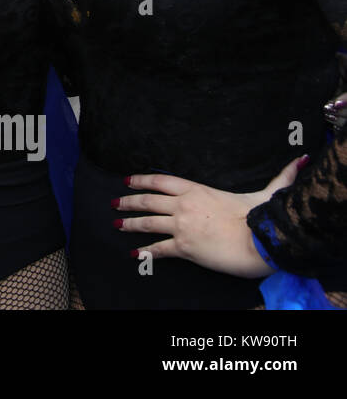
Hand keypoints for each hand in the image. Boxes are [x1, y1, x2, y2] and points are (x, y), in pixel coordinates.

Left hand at [115, 156, 307, 278]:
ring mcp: (181, 226)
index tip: (127, 180)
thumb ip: (279, 177)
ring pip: (147, 223)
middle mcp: (183, 205)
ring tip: (116, 224)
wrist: (260, 242)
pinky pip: (158, 249)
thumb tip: (299, 159)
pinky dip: (145, 252)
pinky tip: (135, 254)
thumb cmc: (260, 217)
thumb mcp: (265, 192)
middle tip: (114, 204)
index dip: (141, 180)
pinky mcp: (183, 247)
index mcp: (196, 190)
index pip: (161, 180)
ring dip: (129, 224)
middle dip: (128, 202)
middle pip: (147, 200)